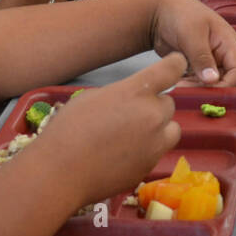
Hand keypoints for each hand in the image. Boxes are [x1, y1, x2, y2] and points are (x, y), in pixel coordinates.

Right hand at [35, 54, 184, 206]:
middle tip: (131, 114)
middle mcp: (153, 116)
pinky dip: (147, 150)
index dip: (175, 64)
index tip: (175, 64)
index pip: (172, 69)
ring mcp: (154, 144)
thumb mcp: (94, 97)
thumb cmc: (69, 129)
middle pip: (169, 103)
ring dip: (158, 128)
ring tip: (132, 135)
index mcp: (137, 92)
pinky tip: (122, 155)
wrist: (60, 171)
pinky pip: (157, 152)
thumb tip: (132, 100)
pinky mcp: (149, 167)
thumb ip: (122, 93)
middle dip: (154, 105)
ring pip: (171, 129)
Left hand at [147, 0, 235, 85]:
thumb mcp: (192, 34)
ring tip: (180, 87)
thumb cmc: (179, 13)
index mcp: (229, 43)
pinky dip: (190, 87)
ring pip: (211, 85)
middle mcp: (223, 54)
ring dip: (198, 89)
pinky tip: (177, 84)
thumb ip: (202, 57)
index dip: (228, 84)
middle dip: (210, 89)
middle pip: (227, 81)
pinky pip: (199, 84)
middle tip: (190, 91)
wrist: (158, 12)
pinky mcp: (197, 68)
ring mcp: (210, 62)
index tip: (209, 92)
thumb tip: (212, 79)